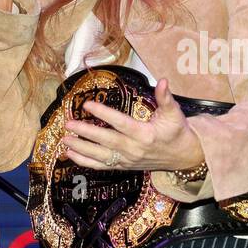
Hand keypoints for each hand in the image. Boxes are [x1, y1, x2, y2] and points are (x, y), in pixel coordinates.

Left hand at [60, 78, 204, 172]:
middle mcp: (134, 149)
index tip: (87, 104)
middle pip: (106, 140)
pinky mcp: (124, 166)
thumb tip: (162, 81)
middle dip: (86, 132)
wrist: (183, 156)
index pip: (120, 122)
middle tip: (69, 124)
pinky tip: (70, 154)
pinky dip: (85, 162)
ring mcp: (127, 160)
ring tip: (65, 139)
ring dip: (81, 148)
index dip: (103, 113)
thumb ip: (165, 97)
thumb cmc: (177, 132)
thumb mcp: (174, 113)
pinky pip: (101, 166)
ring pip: (100, 156)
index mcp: (145, 134)